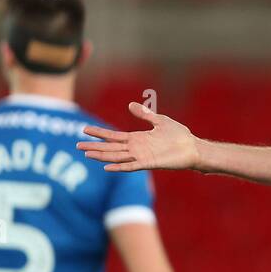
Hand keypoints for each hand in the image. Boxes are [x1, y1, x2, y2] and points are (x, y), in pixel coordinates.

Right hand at [78, 103, 200, 171]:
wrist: (193, 147)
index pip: (114, 136)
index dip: (100, 133)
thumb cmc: (179, 135)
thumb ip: (144, 114)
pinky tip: (107, 167)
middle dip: (94, 146)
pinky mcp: (150, 163)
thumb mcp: (160, 121)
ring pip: (117, 157)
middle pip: (111, 147)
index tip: (85, 130)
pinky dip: (119, 167)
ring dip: (102, 155)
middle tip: (77, 145)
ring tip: (87, 154)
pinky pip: (131, 166)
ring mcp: (142, 156)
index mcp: (138, 139)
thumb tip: (130, 105)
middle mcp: (136, 148)